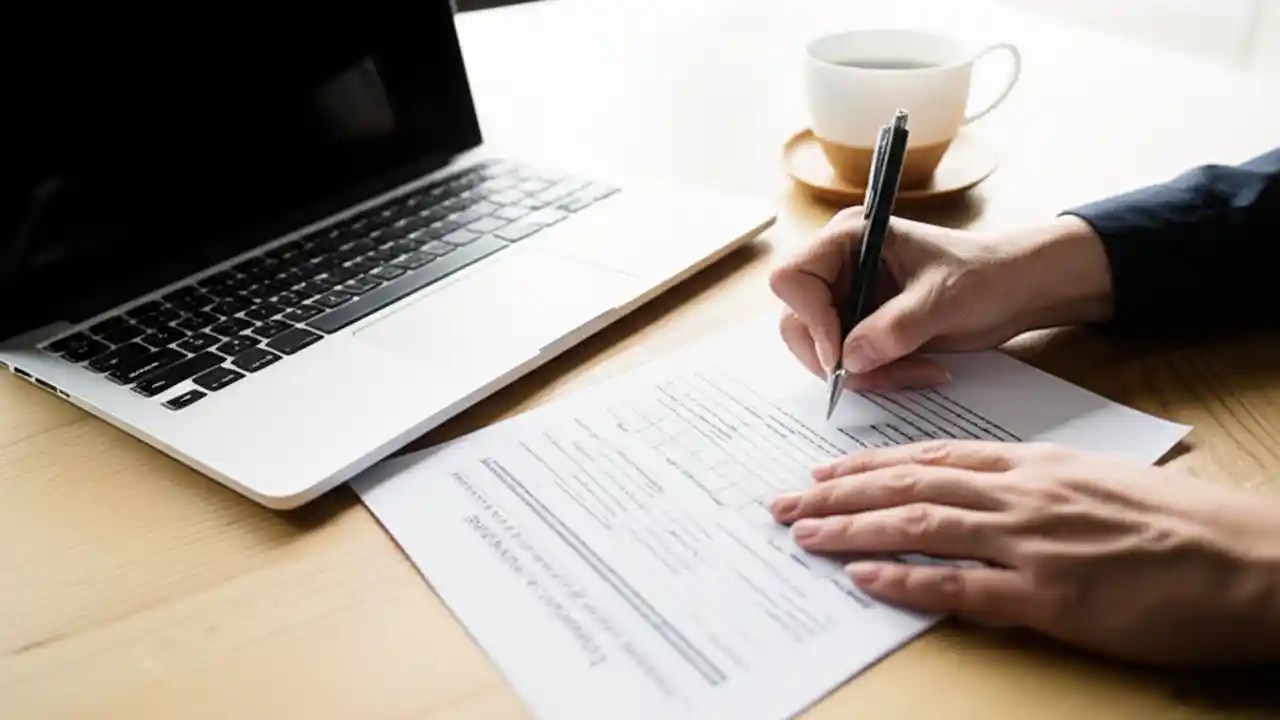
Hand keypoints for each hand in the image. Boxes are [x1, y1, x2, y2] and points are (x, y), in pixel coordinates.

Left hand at [767, 440, 1279, 664]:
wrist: (1248, 559)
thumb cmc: (1178, 523)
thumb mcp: (1094, 485)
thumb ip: (1032, 487)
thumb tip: (979, 497)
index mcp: (1032, 465)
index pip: (930, 457)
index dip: (867, 464)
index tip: (822, 470)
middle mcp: (1020, 494)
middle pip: (907, 486)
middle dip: (837, 493)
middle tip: (783, 502)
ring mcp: (1031, 542)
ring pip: (919, 526)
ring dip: (851, 531)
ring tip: (802, 534)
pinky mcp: (1049, 596)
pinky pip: (960, 586)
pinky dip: (905, 580)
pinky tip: (864, 580)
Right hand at [768, 212, 1113, 390]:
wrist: (1015, 290)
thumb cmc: (985, 276)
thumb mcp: (943, 300)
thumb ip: (895, 328)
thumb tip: (849, 360)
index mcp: (848, 238)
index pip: (792, 278)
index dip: (811, 319)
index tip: (843, 355)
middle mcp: (837, 265)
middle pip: (797, 321)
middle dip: (836, 357)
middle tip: (879, 374)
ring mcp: (846, 296)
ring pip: (819, 349)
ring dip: (862, 372)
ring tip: (914, 372)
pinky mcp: (858, 325)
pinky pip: (845, 362)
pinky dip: (875, 376)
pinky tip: (915, 369)